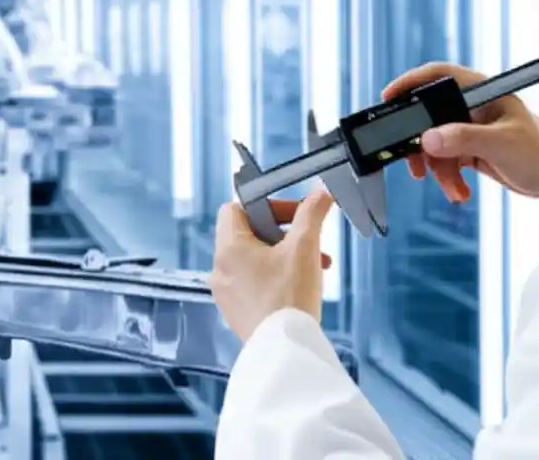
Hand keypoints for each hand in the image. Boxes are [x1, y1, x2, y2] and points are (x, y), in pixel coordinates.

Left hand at [209, 191, 335, 341]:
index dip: (265, 207)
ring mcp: (225, 293)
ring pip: (253, 262)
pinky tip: (299, 291)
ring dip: (283, 258)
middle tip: (309, 243)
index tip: (293, 216)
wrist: (284, 349)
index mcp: (228, 248)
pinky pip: (252, 285)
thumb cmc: (289, 298)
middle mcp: (220, 269)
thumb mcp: (304, 248)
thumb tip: (320, 191)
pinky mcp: (236, 312)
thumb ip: (311, 214)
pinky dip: (274, 280)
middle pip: (247, 236)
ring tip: (314, 269)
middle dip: (283, 235)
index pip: (235, 209)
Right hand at [383, 62, 538, 200]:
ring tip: (451, 186)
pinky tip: (458, 189)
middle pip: (428, 115)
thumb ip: (463, 139)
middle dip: (421, 142)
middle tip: (414, 160)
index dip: (410, 82)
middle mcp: (471, 107)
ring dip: (438, 169)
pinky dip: (446, 177)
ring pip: (434, 143)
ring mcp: (469, 128)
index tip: (388, 98)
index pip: (438, 75)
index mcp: (481, 92)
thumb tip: (428, 139)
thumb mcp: (501, 144)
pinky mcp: (468, 148)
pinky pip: (443, 159)